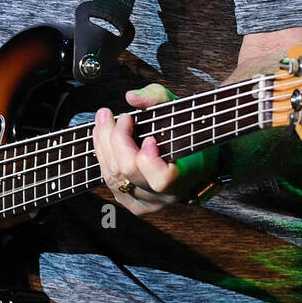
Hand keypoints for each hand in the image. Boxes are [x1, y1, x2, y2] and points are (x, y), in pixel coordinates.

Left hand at [93, 84, 192, 214]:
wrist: (199, 160)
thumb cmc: (190, 132)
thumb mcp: (180, 108)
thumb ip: (157, 98)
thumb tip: (131, 97)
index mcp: (187, 176)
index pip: (162, 179)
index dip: (149, 159)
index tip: (149, 138)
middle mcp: (167, 195)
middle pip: (129, 172)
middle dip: (113, 138)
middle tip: (108, 114)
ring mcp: (150, 203)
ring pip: (115, 178)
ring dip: (102, 145)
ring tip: (103, 121)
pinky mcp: (135, 204)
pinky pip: (112, 183)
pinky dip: (103, 159)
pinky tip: (102, 140)